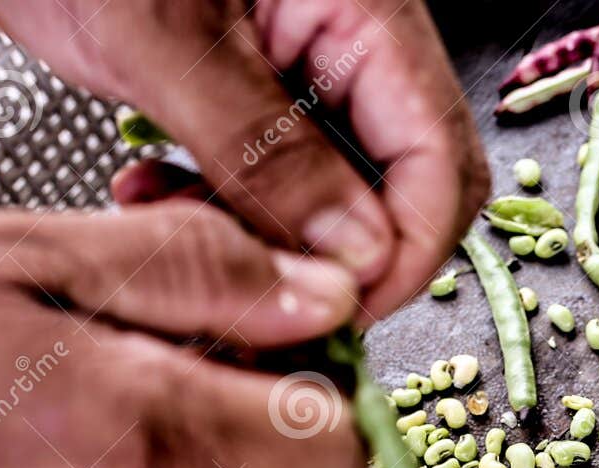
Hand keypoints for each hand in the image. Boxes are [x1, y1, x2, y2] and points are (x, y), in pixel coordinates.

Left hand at [0, 0, 489, 319]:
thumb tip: (357, 256)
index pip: (439, 161)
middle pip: (410, 184)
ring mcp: (305, 64)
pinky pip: (274, 173)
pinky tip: (160, 194)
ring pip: (337, 191)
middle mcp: (352, 40)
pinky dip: (224, 206)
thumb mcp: (162, 41)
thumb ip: (267, 152)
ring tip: (187, 233)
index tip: (337, 307)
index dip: (403, 252)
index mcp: (366, 12)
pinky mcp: (252, 85)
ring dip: (270, 237)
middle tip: (273, 299)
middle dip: (348, 258)